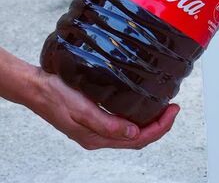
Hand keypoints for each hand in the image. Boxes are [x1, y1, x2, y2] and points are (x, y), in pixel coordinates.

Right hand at [31, 68, 178, 149]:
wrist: (36, 87)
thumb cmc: (55, 96)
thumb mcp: (82, 109)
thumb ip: (107, 124)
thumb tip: (134, 133)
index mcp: (97, 137)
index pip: (138, 140)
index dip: (160, 127)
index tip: (173, 111)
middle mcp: (98, 136)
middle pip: (138, 138)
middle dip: (160, 126)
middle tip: (174, 108)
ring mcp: (97, 128)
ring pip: (132, 132)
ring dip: (150, 123)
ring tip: (164, 108)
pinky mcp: (94, 119)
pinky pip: (122, 124)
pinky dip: (138, 117)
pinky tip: (143, 107)